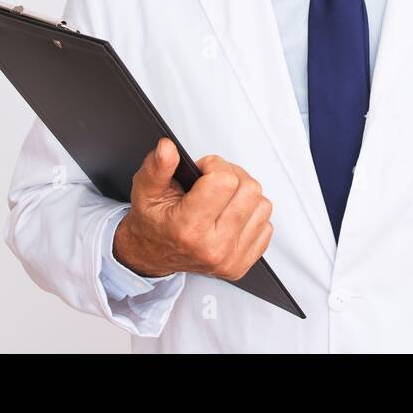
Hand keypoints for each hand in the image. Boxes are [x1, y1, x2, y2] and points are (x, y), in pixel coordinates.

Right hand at [112, 137, 273, 280]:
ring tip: (222, 198)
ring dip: (244, 195)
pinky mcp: (243, 264)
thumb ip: (157, 167)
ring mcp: (230, 258)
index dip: (215, 166)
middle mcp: (212, 247)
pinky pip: (266, 225)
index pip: (224, 181)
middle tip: (213, 182)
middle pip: (249, 190)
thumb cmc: (154, 222)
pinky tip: (230, 216)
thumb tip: (167, 148)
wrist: (153, 255)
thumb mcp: (146, 191)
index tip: (203, 171)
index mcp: (187, 228)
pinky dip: (251, 216)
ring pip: (262, 205)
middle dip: (232, 176)